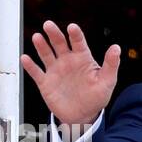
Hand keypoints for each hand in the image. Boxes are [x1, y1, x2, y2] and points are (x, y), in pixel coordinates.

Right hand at [20, 21, 120, 139]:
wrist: (83, 115)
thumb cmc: (96, 97)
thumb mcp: (107, 81)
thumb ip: (111, 65)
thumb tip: (116, 48)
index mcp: (82, 58)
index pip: (78, 42)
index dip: (75, 34)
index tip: (72, 28)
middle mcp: (67, 61)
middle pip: (59, 43)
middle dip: (54, 34)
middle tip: (49, 25)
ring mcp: (55, 70)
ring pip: (46, 54)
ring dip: (41, 45)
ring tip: (37, 37)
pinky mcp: (45, 82)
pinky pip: (36, 72)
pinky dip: (30, 66)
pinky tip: (25, 58)